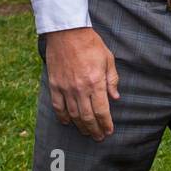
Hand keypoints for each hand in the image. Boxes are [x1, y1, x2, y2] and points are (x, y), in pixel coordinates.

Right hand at [43, 26, 118, 140]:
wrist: (67, 32)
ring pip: (73, 114)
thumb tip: (115, 98)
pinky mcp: (54, 85)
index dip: (106, 124)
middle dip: (94, 129)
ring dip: (80, 126)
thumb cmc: (91, 44)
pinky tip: (67, 123)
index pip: (102, 110)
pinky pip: (58, 106)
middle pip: (88, 117)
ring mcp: (66, 88)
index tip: (109, 131)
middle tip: (99, 137)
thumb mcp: (108, 59)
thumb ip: (112, 80)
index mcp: (96, 82)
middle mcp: (80, 89)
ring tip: (86, 133)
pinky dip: (62, 116)